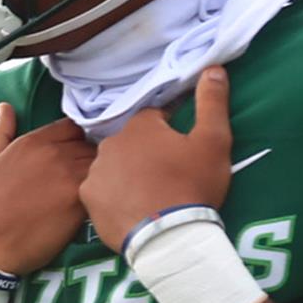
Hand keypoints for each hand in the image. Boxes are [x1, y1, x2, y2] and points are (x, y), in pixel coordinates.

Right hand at [0, 102, 93, 274]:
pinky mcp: (81, 201)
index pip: (71, 126)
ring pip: (100, 162)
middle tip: (83, 171)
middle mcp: (54, 155)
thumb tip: (4, 108)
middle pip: (90, 142)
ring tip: (93, 184)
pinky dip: (102, 189)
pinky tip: (95, 199)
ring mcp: (70, 177)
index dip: (74, 137)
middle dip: (89, 153)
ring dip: (100, 171)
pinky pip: (102, 185)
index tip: (72, 151)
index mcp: (31, 143)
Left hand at [82, 66, 231, 251]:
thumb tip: (212, 67)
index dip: (169, 131)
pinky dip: (116, 197)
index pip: (153, 118)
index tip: (182, 149)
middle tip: (168, 175)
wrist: (168, 235)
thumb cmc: (193, 184)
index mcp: (138, 126)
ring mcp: (95, 173)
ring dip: (129, 174)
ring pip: (115, 166)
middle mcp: (109, 144)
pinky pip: (103, 192)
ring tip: (151, 193)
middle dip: (147, 152)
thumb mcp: (214, 140)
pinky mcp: (88, 201)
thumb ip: (212, 102)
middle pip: (131, 142)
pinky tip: (133, 208)